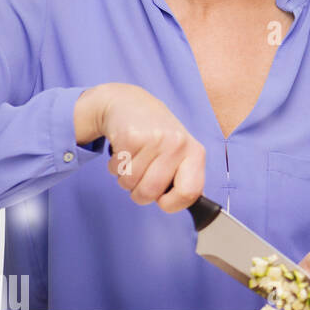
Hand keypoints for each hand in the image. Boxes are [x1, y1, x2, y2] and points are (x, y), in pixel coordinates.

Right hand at [85, 83, 206, 212]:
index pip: (190, 193)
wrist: (130, 103)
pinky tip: (123, 150)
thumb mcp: (179, 154)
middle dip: (139, 192)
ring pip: (130, 183)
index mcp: (195, 153)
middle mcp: (178, 145)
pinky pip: (116, 169)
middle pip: (150, 193)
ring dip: (125, 178)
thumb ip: (183, 178)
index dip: (172, 204)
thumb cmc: (157, 136)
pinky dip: (114, 166)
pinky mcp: (131, 135)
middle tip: (141, 175)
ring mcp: (155, 139)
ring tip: (133, 159)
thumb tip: (182, 206)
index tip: (162, 200)